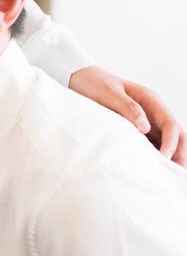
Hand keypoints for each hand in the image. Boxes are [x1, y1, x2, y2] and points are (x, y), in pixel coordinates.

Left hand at [68, 66, 186, 166]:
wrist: (78, 79)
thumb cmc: (94, 83)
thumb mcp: (109, 93)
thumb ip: (128, 108)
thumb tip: (145, 127)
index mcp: (150, 100)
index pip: (170, 125)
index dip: (171, 143)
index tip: (163, 158)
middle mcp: (151, 111)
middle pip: (175, 135)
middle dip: (179, 153)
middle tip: (177, 173)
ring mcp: (144, 121)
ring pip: (164, 141)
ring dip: (169, 157)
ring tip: (166, 176)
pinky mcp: (133, 129)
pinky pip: (149, 143)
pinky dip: (153, 156)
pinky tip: (150, 169)